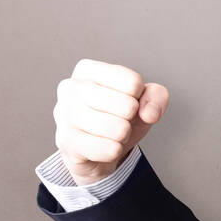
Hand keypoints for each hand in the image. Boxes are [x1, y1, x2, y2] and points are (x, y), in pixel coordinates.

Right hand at [53, 58, 168, 186]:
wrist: (94, 150)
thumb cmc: (116, 117)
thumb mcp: (142, 101)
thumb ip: (156, 97)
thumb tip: (149, 113)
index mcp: (87, 69)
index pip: (133, 82)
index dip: (139, 97)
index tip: (128, 100)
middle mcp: (70, 87)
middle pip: (127, 105)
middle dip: (132, 118)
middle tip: (121, 120)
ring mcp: (64, 114)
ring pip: (117, 128)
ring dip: (124, 135)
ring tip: (114, 133)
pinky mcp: (66, 141)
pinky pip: (106, 149)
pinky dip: (115, 150)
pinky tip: (107, 147)